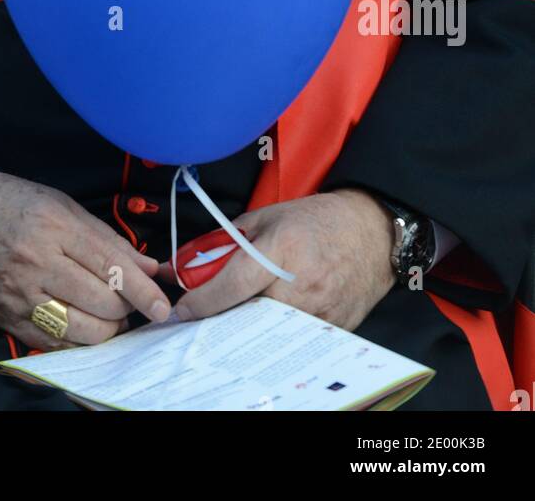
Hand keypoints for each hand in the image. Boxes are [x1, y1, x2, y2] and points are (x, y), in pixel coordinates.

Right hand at [0, 171, 170, 350]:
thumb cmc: (6, 202)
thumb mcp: (59, 203)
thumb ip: (105, 237)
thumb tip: (149, 266)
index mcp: (54, 225)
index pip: (112, 266)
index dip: (144, 291)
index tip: (163, 305)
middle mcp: (37, 262)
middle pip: (102, 302)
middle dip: (128, 309)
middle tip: (133, 302)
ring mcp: (20, 295)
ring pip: (82, 331)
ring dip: (107, 329)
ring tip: (111, 316)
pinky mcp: (6, 318)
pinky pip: (55, 343)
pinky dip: (78, 341)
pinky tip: (85, 326)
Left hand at [169, 189, 395, 331]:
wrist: (370, 231)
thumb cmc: (315, 220)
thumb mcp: (266, 218)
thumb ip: (227, 242)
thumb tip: (187, 265)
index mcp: (282, 248)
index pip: (233, 285)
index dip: (203, 301)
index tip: (183, 310)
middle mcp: (302, 283)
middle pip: (247, 315)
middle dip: (222, 318)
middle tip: (205, 317)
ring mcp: (320, 310)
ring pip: (268, 332)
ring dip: (247, 326)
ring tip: (237, 316)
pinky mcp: (332, 327)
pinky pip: (292, 337)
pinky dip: (274, 331)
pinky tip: (267, 319)